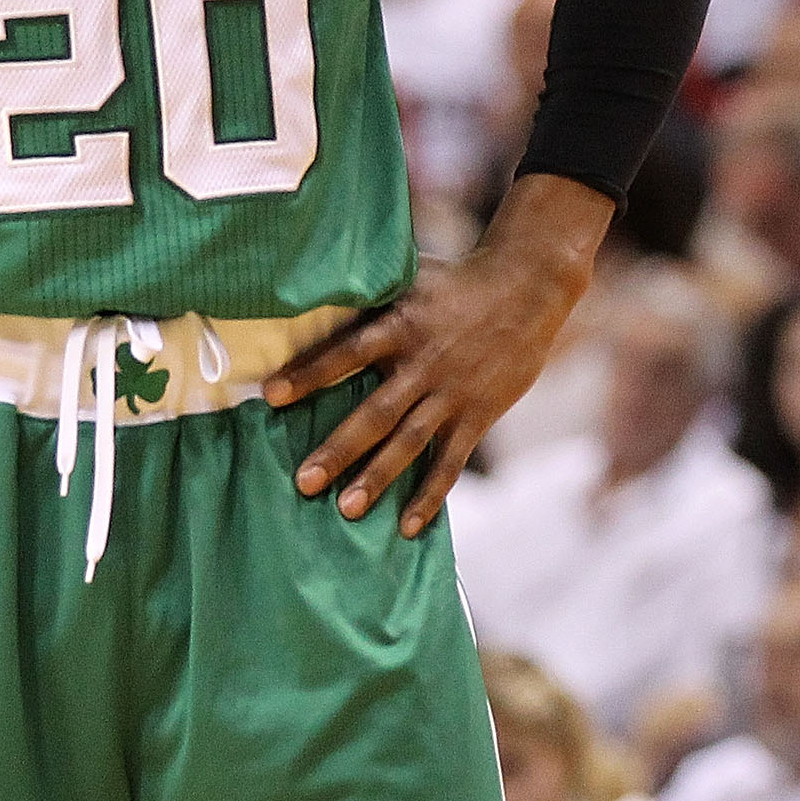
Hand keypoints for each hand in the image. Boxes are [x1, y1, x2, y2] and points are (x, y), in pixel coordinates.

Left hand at [263, 174, 608, 534]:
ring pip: (410, 443)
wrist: (529, 286)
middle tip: (303, 482)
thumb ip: (369, 291)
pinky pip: (450, 461)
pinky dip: (430, 494)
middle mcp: (424, 363)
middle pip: (376, 412)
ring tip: (346, 508)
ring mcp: (452, 393)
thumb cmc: (457, 280)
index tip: (270, 395)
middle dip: (338, 449)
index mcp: (401, 323)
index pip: (347, 350)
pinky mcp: (478, 415)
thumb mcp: (410, 275)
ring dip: (378, 477)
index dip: (310, 372)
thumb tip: (312, 286)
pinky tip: (408, 526)